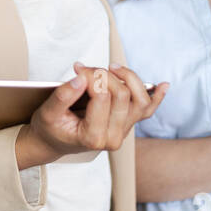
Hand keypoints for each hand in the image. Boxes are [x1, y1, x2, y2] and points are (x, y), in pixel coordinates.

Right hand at [17, 63, 167, 168]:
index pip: (102, 96)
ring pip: (140, 100)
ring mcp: (123, 132)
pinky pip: (147, 110)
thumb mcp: (47, 112)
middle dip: (105, 75)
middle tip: (86, 69)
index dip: (92, 76)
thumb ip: (62, 95)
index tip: (78, 68)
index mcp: (93, 137)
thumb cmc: (50, 127)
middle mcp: (113, 138)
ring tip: (112, 68)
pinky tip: (163, 84)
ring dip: (129, 78)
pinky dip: (156, 96)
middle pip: (122, 95)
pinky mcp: (127, 125)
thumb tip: (81, 77)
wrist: (53, 142)